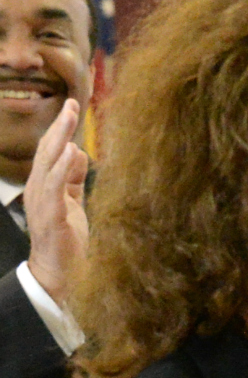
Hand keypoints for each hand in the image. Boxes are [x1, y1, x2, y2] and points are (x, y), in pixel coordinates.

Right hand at [23, 98, 87, 300]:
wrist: (61, 274)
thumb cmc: (67, 240)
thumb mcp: (73, 202)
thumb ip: (74, 179)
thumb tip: (79, 152)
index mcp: (44, 186)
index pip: (51, 152)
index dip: (60, 129)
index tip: (72, 107)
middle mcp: (39, 190)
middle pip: (47, 151)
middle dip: (59, 126)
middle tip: (72, 103)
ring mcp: (42, 202)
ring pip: (48, 163)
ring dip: (59, 138)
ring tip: (70, 118)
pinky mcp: (51, 216)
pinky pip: (55, 187)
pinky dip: (63, 168)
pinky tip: (71, 151)